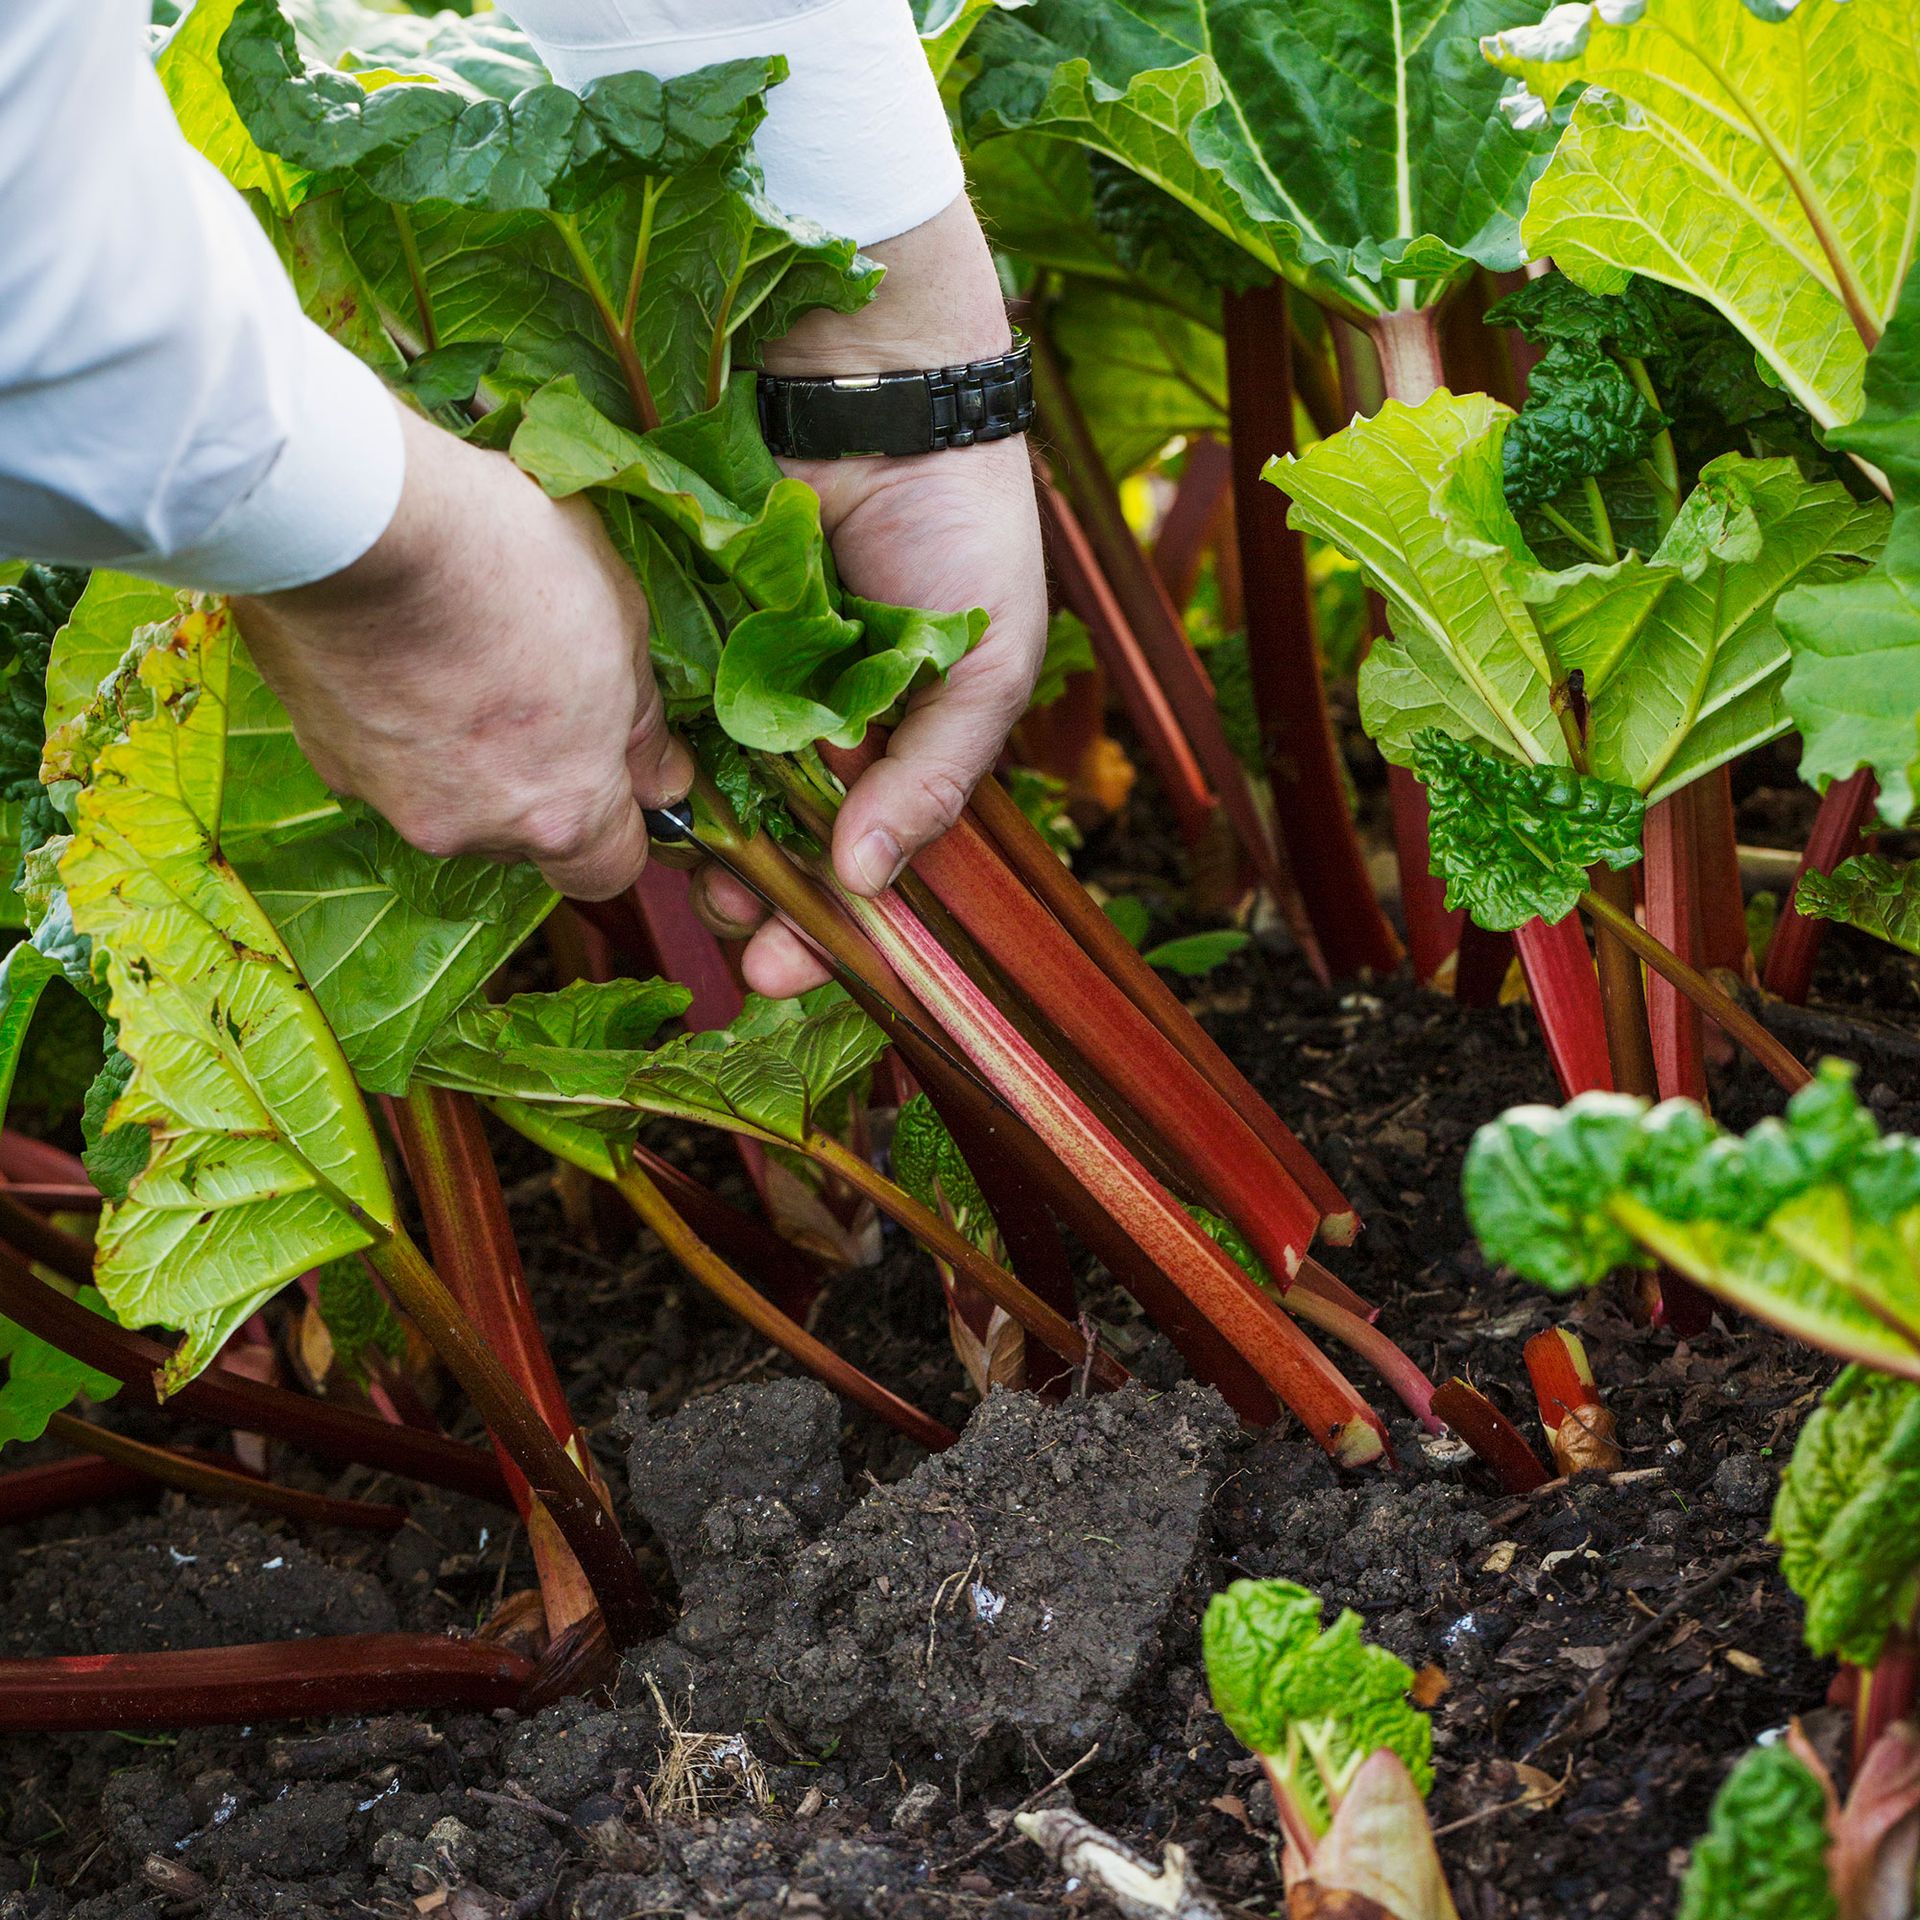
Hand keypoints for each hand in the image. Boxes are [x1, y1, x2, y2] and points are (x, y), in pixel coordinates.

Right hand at [233, 401, 692, 900]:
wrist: (361, 518)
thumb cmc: (510, 562)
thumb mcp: (622, 626)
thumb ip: (643, 726)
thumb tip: (661, 779)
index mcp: (560, 811)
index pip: (606, 871)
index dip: (617, 826)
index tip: (615, 774)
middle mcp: (472, 829)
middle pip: (521, 835)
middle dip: (537, 779)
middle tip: (536, 691)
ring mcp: (389, 799)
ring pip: (447, 799)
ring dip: (462, 754)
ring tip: (463, 657)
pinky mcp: (324, 756)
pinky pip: (381, 760)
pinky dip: (398, 724)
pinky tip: (402, 653)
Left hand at [693, 195, 1047, 994]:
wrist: (881, 393)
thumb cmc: (961, 528)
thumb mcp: (986, 668)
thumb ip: (937, 779)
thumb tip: (867, 883)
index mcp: (904, 740)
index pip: (866, 856)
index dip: (831, 925)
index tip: (788, 971)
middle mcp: (827, 722)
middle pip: (786, 840)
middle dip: (760, 901)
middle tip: (730, 941)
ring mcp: (758, 678)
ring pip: (725, 790)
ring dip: (709, 848)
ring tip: (693, 888)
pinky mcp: (697, 631)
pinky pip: (679, 712)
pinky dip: (671, 760)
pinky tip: (661, 800)